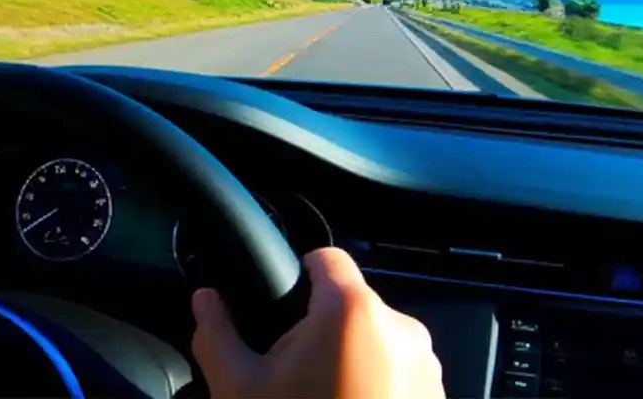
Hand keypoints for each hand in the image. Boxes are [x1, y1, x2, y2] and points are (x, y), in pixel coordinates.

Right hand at [191, 247, 443, 398]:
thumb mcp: (238, 388)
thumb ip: (216, 333)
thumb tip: (205, 300)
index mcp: (350, 311)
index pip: (324, 257)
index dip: (297, 274)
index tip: (281, 306)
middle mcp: (400, 330)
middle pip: (349, 304)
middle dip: (320, 330)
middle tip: (293, 375)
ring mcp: (427, 368)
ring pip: (376, 341)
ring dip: (351, 359)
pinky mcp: (437, 397)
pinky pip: (400, 374)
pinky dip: (376, 387)